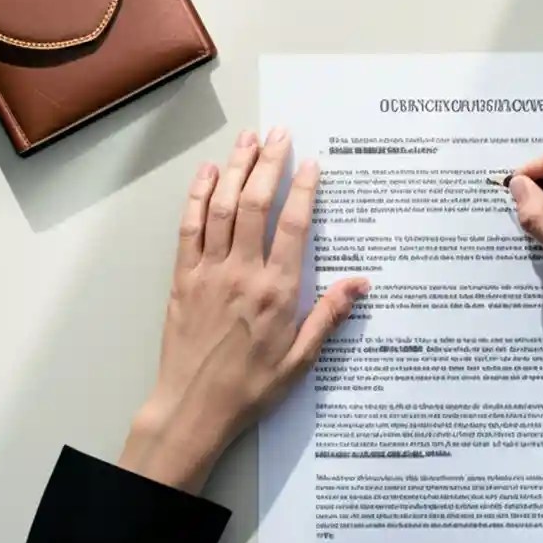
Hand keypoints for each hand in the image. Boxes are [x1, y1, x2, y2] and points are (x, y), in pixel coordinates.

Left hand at [118, 129, 368, 493]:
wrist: (193, 409)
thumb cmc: (250, 389)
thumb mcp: (301, 359)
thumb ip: (329, 316)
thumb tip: (360, 283)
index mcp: (276, 292)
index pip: (293, 226)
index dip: (303, 189)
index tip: (312, 164)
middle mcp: (242, 273)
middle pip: (255, 204)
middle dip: (268, 163)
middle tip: (279, 134)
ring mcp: (208, 272)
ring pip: (222, 207)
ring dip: (235, 169)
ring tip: (247, 140)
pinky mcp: (183, 279)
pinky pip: (189, 227)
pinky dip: (198, 196)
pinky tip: (208, 175)